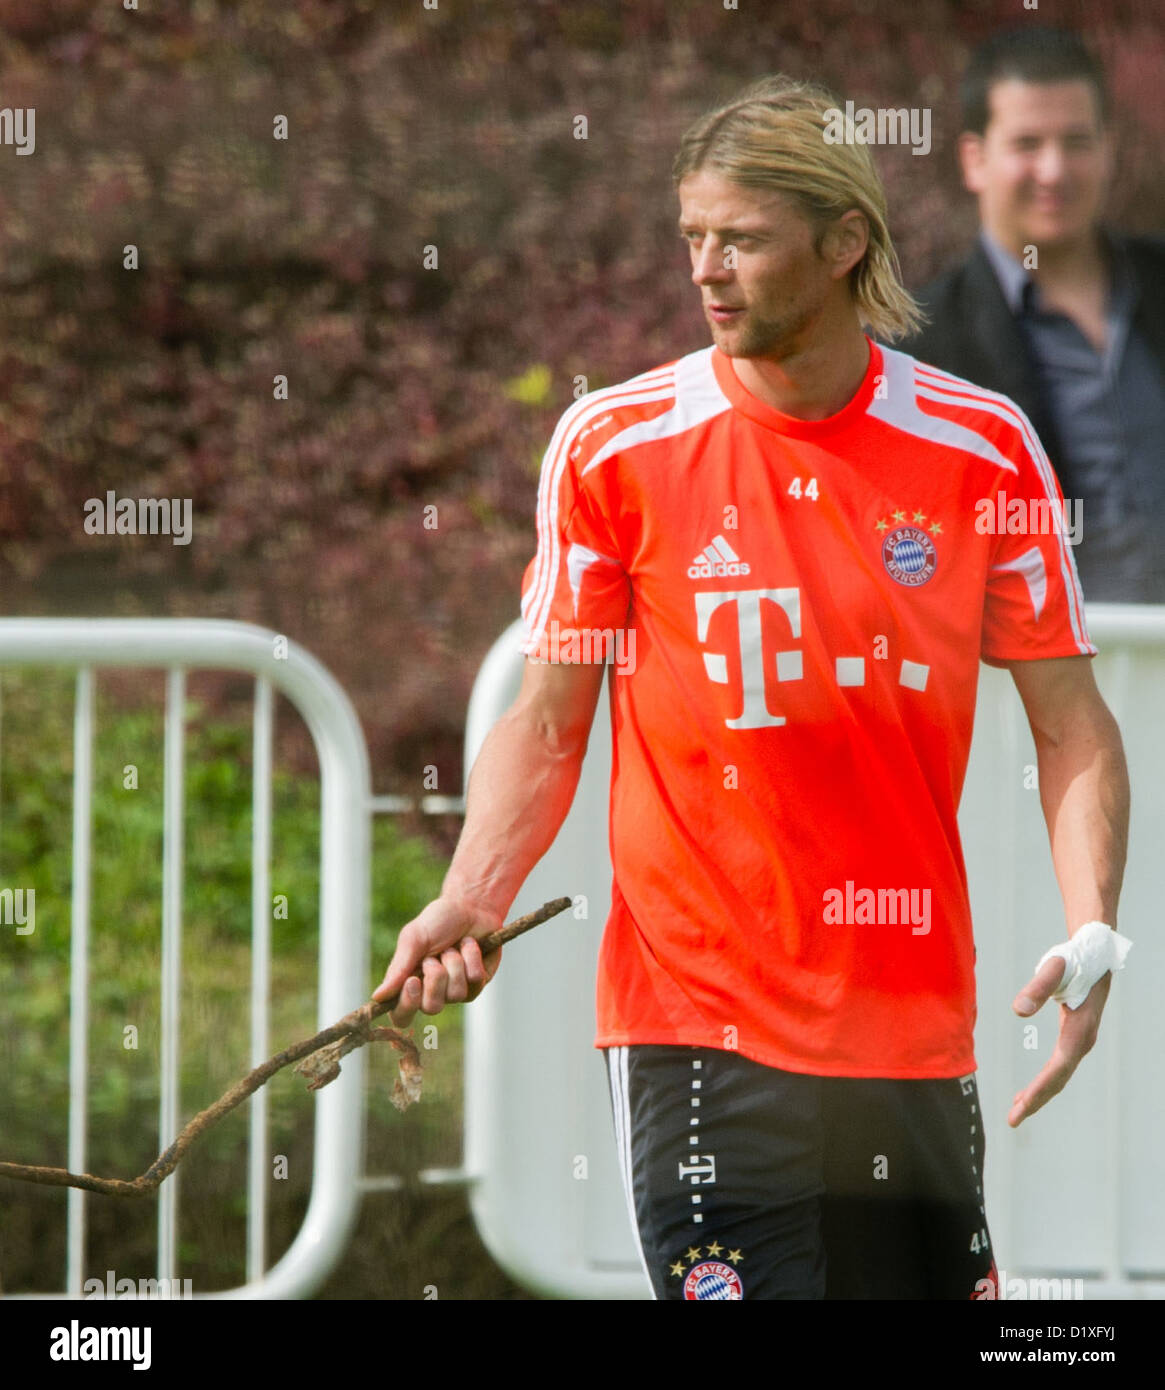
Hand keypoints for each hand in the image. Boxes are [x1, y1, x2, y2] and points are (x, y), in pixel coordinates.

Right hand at [372, 894, 503, 1026]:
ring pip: (456, 994)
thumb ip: (398, 968)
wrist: (470, 905)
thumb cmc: (437, 921)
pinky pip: (475, 980)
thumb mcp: (414, 938)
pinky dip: (471, 957)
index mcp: (409, 983)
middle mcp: (432, 992)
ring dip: (454, 962)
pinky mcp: (477, 984)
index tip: (413, 981)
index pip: (401, 1015)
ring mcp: (456, 991)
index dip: (406, 1005)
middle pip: (431, 1008)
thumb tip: (377, 997)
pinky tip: (469, 945)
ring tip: (453, 947)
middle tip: (435, 957)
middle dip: (435, 978)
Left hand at [1007, 956, 1110, 1127]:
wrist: (1094, 953)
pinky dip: (1044, 1082)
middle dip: (1036, 1100)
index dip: (1039, 1089)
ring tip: (1016, 1112)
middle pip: (1059, 1078)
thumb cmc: (1073, 959)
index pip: (1058, 1067)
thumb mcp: (1054, 968)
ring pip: (1059, 1075)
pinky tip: (1029, 1091)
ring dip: (1039, 1094)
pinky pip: (1059, 1066)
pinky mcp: (1075, 1036)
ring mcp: (1081, 1040)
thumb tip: (1018, 1010)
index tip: (1021, 1106)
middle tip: (1012, 1120)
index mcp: (1080, 1028)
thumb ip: (1037, 987)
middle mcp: (1083, 1039)